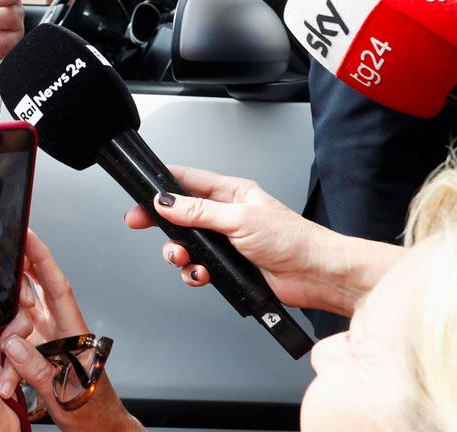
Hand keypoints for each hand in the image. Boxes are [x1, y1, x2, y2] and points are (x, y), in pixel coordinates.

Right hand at [0, 233, 140, 431]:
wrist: (99, 430)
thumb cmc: (94, 413)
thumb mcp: (66, 393)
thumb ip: (40, 369)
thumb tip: (15, 346)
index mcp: (73, 333)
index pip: (57, 286)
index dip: (42, 258)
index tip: (27, 235)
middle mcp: (60, 332)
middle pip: (35, 292)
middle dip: (15, 278)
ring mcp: (49, 342)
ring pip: (21, 317)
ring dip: (6, 321)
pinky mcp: (39, 355)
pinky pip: (16, 342)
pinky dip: (5, 350)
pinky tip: (0, 364)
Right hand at [124, 165, 401, 315]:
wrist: (316, 275)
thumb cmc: (293, 240)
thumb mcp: (239, 218)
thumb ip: (198, 211)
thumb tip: (166, 201)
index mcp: (231, 193)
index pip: (187, 181)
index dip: (160, 187)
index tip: (140, 194)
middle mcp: (226, 215)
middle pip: (179, 214)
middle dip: (162, 224)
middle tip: (141, 225)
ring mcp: (226, 241)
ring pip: (186, 243)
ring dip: (180, 253)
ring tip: (186, 257)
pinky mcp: (229, 266)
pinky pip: (198, 267)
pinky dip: (195, 272)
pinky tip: (202, 274)